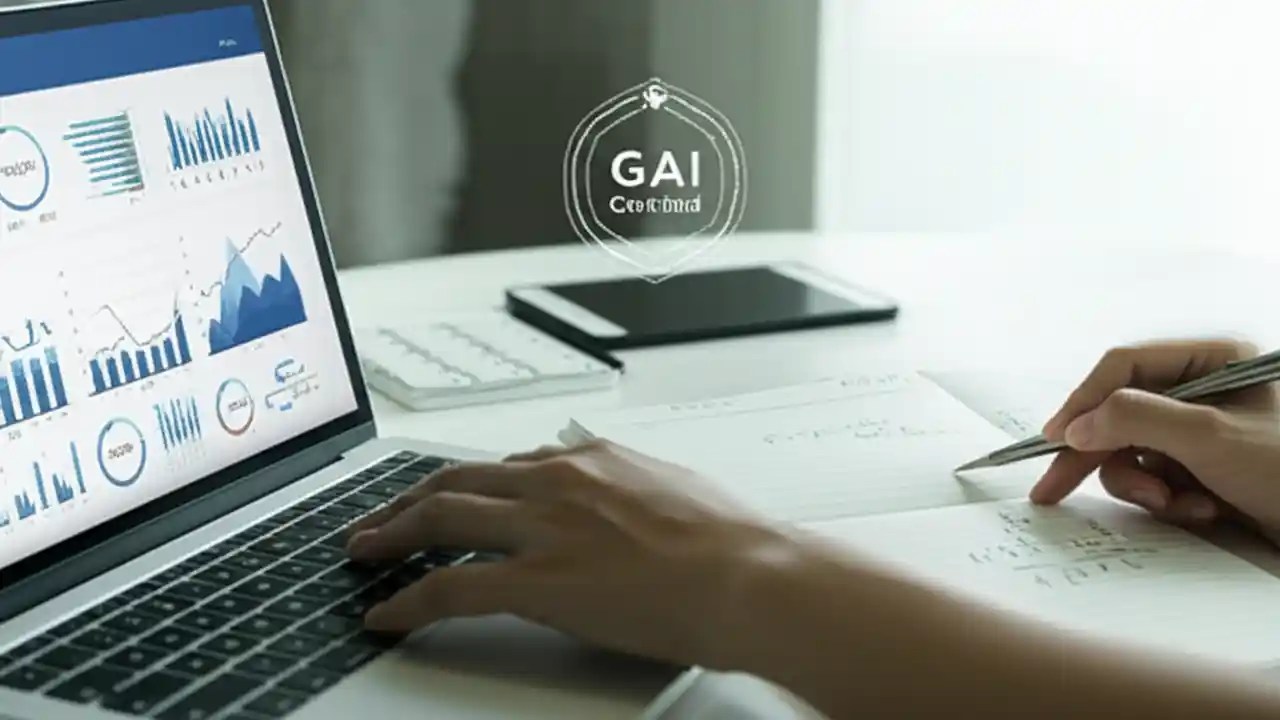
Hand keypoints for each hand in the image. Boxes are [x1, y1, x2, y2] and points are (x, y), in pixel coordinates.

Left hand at [345, 441, 787, 667]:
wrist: (750, 575)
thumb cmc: (731, 542)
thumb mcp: (676, 493)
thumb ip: (633, 490)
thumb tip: (625, 501)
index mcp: (591, 461)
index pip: (506, 466)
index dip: (465, 486)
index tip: (448, 501)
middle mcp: (557, 482)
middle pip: (456, 481)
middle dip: (407, 502)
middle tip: (378, 522)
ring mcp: (543, 529)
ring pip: (441, 517)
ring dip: (390, 535)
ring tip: (363, 554)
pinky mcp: (538, 582)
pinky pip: (450, 588)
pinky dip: (408, 600)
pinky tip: (386, 614)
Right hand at [1029, 339, 1279, 534]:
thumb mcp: (1211, 438)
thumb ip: (1136, 420)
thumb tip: (1074, 426)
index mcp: (1211, 360)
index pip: (1124, 366)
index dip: (1084, 400)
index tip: (1055, 439)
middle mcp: (1202, 389)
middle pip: (1120, 412)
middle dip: (1100, 455)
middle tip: (1052, 489)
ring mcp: (1201, 431)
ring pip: (1132, 451)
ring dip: (1144, 484)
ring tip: (1177, 505)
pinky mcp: (1203, 468)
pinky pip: (1155, 477)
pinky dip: (1168, 499)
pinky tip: (1202, 511)